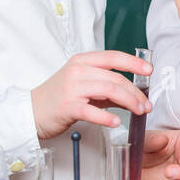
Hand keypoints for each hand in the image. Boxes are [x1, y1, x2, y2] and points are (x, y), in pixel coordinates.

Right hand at [30, 51, 152, 139]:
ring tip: (140, 111)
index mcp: (82, 61)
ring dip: (129, 102)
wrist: (30, 112)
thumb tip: (134, 94)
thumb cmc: (58, 98)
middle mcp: (77, 71)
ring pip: (109, 91)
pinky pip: (91, 111)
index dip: (133, 62)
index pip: (113, 57)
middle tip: (147, 104)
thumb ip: (107, 88)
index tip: (149, 70)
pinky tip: (116, 122)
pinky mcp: (67, 107)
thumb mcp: (84, 86)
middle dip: (136, 92)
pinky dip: (106, 117)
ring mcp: (72, 88)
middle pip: (115, 78)